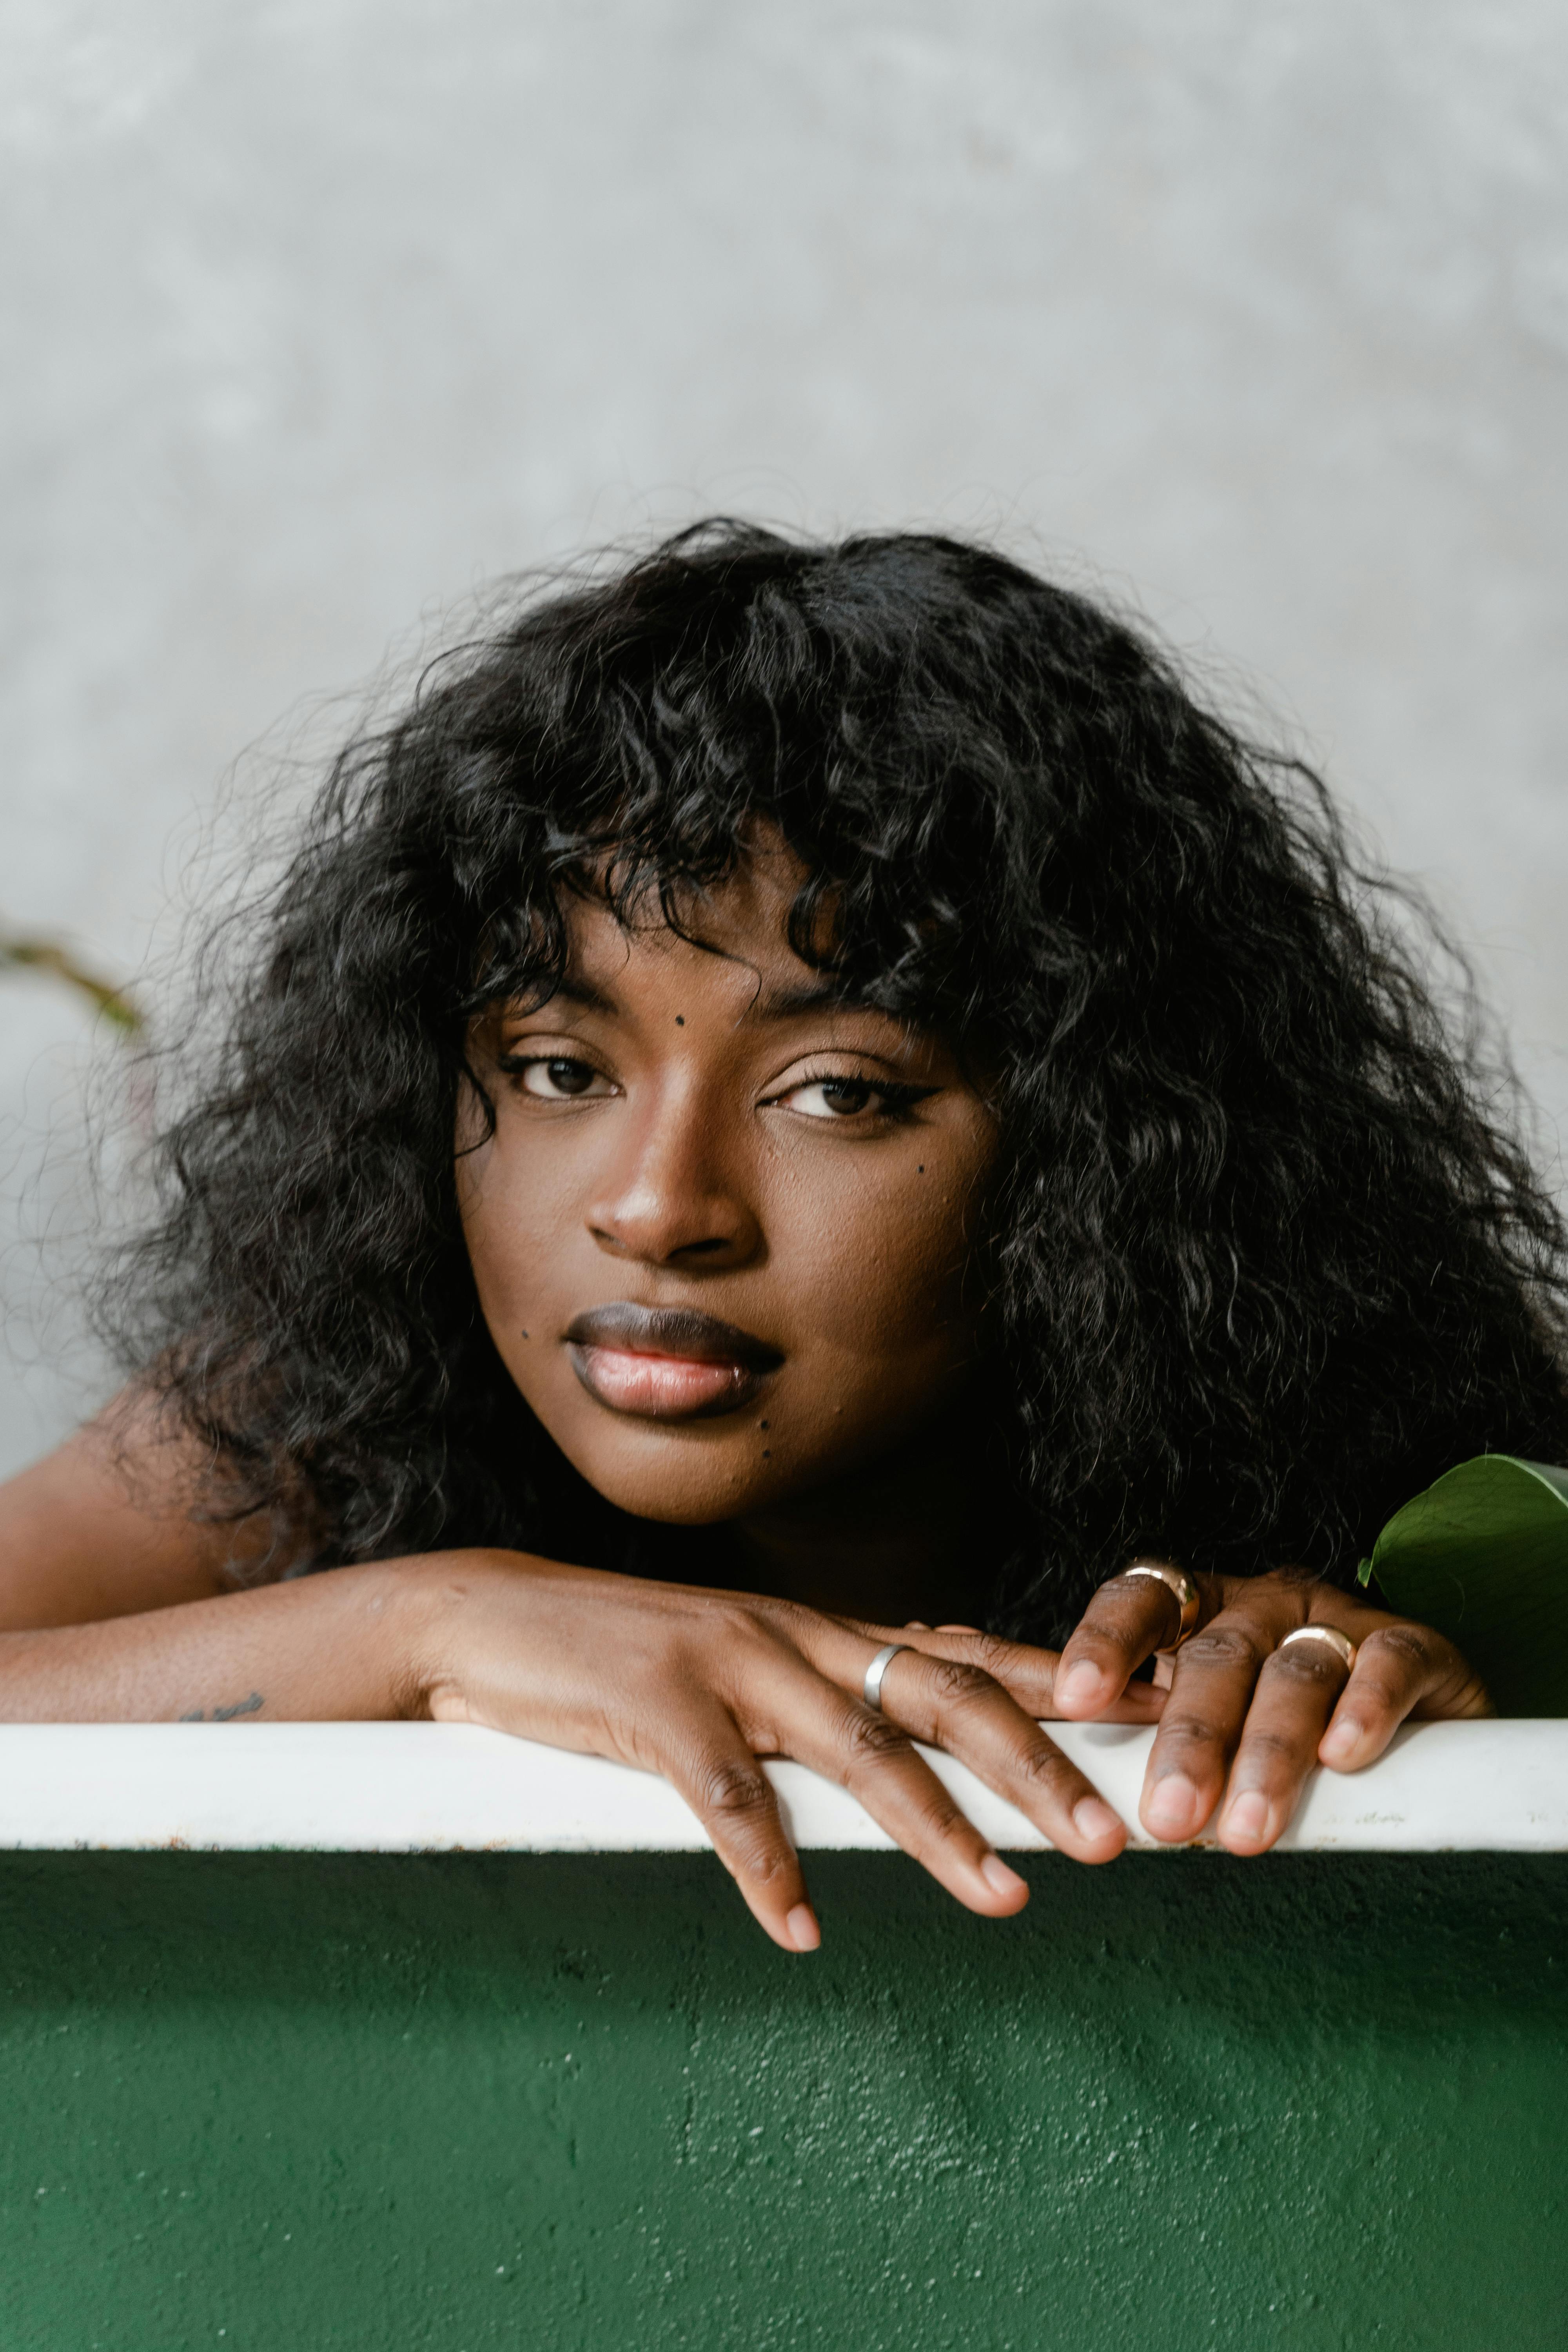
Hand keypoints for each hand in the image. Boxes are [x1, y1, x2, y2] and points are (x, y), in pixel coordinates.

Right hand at [398, 1551, 1161, 1950]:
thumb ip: (830, 1691)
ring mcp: (727, 1666)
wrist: (492, 1619)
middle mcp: (794, 1638)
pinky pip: (726, 1800)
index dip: (1068, 1686)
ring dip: (936, 1831)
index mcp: (822, 1631)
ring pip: (856, 1750)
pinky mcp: (656, 1707)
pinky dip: (768, 1868)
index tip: (1158, 1715)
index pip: (970, 1653)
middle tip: (1114, 1837)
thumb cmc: (628, 1656)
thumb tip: (924, 1727)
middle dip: (1036, 1769)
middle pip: (942, 1698)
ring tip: (1005, 1899)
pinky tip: (800, 1927)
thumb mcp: (745, 1664)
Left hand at [1049, 1564, 1491, 1851]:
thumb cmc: (1284, 1732)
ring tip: (1249, 1828)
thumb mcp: (1215, 1729)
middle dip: (1190, 1741)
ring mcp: (1338, 1619)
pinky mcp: (1414, 1646)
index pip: (1142, 1604)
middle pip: (1217, 1659)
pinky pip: (1386, 1663)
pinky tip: (1342, 1754)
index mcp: (1202, 1612)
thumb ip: (1159, 1751)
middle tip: (1169, 1816)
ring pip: (1295, 1673)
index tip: (1076, 1699)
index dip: (1106, 1643)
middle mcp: (1263, 1605)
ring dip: (1269, 1752)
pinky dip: (1364, 1707)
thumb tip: (1087, 1811)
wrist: (1417, 1715)